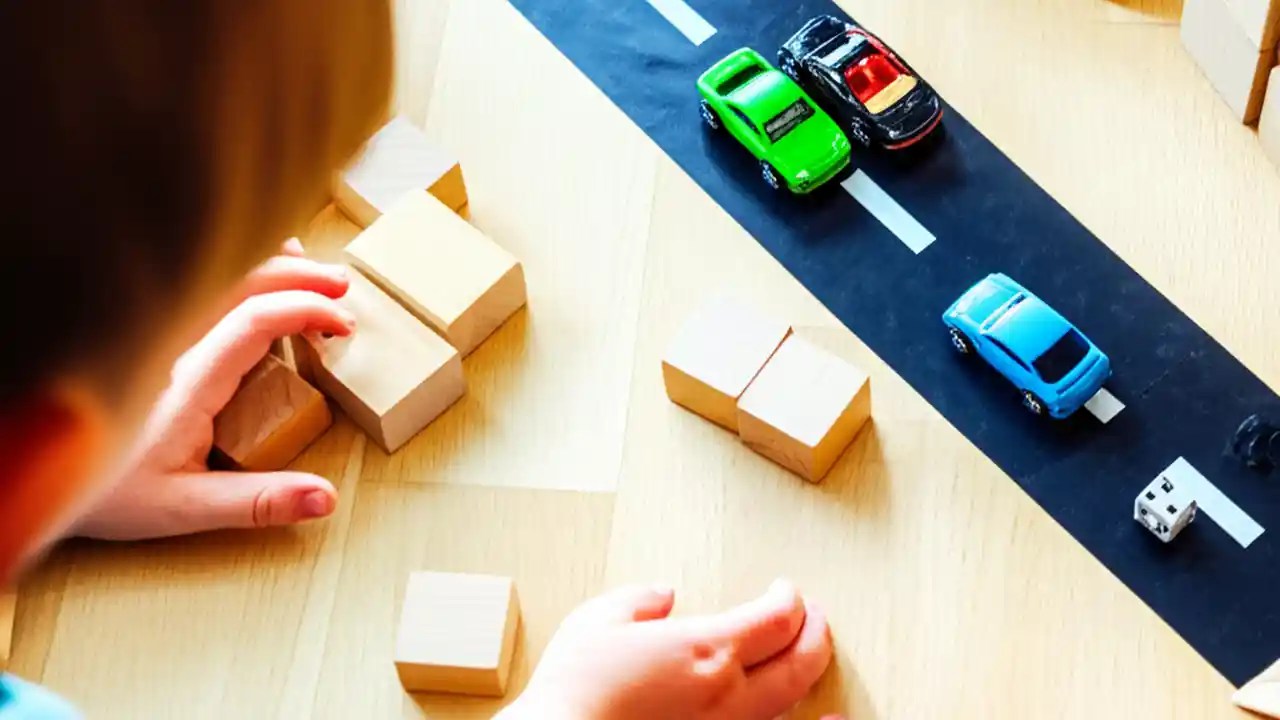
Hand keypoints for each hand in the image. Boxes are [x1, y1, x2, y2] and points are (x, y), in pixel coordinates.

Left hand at [72, 241, 355, 540]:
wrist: (31, 482)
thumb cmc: (103, 496)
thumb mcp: (185, 509)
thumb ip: (258, 502)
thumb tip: (324, 497)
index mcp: (187, 381)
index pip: (255, 319)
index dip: (306, 310)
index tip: (342, 324)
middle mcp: (170, 348)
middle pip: (239, 283)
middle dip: (297, 276)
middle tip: (342, 288)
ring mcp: (156, 339)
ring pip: (212, 279)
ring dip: (264, 267)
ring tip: (306, 268)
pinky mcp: (146, 343)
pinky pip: (194, 292)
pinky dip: (232, 279)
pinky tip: (249, 282)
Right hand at [500, 579, 837, 719]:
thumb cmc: (574, 694)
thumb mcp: (597, 623)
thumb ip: (636, 601)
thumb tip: (661, 597)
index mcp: (705, 648)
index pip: (777, 617)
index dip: (789, 598)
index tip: (784, 590)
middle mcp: (728, 693)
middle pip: (800, 658)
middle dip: (813, 630)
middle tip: (813, 615)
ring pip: (792, 700)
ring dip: (812, 671)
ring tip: (817, 656)